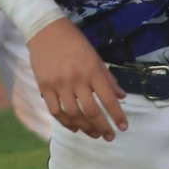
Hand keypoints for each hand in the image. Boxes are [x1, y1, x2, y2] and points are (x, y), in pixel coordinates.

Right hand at [27, 18, 127, 140]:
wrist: (46, 32)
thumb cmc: (75, 43)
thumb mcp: (96, 58)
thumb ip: (108, 79)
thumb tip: (121, 97)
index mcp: (93, 71)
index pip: (108, 98)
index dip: (117, 115)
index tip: (124, 127)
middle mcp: (77, 80)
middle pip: (91, 110)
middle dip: (103, 126)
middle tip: (110, 136)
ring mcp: (59, 85)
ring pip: (73, 114)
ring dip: (86, 128)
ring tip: (94, 134)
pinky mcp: (44, 87)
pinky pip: (55, 110)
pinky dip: (65, 122)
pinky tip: (75, 127)